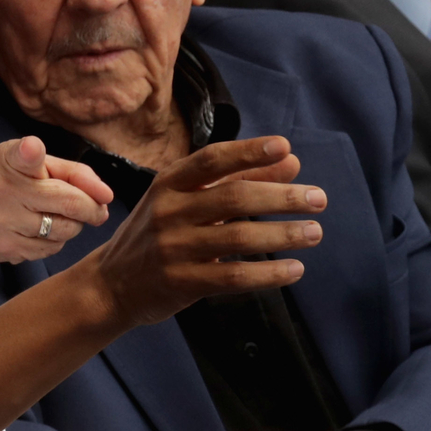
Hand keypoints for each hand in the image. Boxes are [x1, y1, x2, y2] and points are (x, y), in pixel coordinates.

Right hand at [0, 135, 111, 262]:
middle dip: (93, 209)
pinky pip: (47, 250)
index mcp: (10, 161)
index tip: (48, 159)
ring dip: (73, 225)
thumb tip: (105, 195)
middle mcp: (5, 191)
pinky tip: (43, 230)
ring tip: (63, 216)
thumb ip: (68, 170)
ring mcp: (4, 223)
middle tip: (98, 208)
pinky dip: (54, 240)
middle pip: (69, 204)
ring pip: (63, 231)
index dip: (41, 158)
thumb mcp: (23, 158)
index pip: (26, 156)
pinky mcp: (4, 248)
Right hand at [90, 136, 326, 327]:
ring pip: (237, 238)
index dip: (247, 152)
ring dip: (282, 235)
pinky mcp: (180, 283)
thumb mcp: (188, 200)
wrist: (112, 283)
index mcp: (168, 184)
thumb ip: (238, 179)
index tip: (284, 146)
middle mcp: (167, 211)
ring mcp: (172, 248)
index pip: (211, 160)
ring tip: (314, 232)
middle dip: (281, 197)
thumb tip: (291, 162)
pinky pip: (233, 278)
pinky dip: (268, 274)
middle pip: (232, 198)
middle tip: (318, 199)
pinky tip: (294, 269)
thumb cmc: (159, 234)